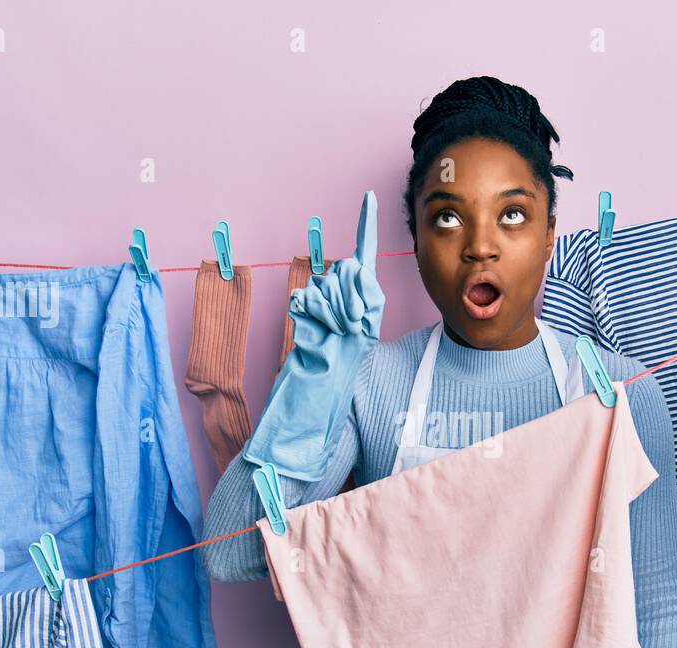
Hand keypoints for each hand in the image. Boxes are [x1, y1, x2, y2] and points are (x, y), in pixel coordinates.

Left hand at [243, 191, 384, 481]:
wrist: (308, 421)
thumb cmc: (309, 388)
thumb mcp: (315, 341)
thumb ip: (324, 311)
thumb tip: (327, 282)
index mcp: (355, 316)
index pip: (362, 263)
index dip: (366, 228)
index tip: (367, 196)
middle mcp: (362, 317)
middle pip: (344, 271)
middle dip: (329, 289)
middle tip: (326, 326)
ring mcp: (358, 325)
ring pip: (333, 284)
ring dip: (317, 307)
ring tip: (321, 340)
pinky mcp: (349, 334)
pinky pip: (322, 300)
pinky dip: (310, 313)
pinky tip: (318, 338)